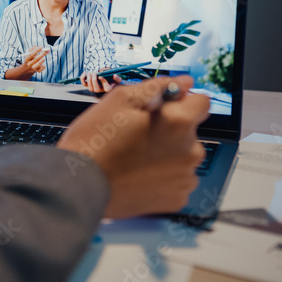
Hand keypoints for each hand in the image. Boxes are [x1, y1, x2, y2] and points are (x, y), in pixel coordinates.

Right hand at [7, 46, 47, 79]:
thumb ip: (32, 49)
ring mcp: (33, 68)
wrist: (27, 69)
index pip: (31, 54)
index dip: (36, 50)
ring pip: (37, 65)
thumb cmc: (30, 59)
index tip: (41, 47)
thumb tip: (37, 46)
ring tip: (44, 58)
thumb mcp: (29, 54)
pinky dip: (42, 68)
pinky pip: (40, 70)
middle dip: (41, 54)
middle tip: (46, 51)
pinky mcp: (36, 71)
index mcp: (27, 59)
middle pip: (35, 59)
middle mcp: (29, 63)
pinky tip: (44, 65)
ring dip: (41, 61)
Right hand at [57, 75, 208, 217]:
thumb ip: (158, 87)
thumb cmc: (95, 142)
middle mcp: (190, 151)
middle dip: (171, 130)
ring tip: (135, 157)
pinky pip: (176, 181)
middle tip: (137, 134)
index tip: (163, 108)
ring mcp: (185, 178)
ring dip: (167, 154)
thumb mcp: (120, 100)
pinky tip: (138, 174)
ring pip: (183, 157)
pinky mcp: (177, 199)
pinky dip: (162, 177)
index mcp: (179, 123)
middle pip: (190, 132)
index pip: (202, 102)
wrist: (79, 185)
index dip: (181, 101)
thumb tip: (184, 82)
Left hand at [80, 69, 120, 92]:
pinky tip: (84, 73)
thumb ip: (117, 78)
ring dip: (88, 80)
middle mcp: (101, 90)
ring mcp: (94, 88)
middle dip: (93, 81)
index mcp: (108, 89)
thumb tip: (114, 76)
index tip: (100, 76)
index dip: (103, 82)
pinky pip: (84, 84)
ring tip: (90, 72)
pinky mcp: (89, 85)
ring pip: (90, 88)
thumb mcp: (118, 79)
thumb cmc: (113, 80)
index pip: (106, 88)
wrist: (108, 79)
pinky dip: (82, 78)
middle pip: (96, 89)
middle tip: (94, 73)